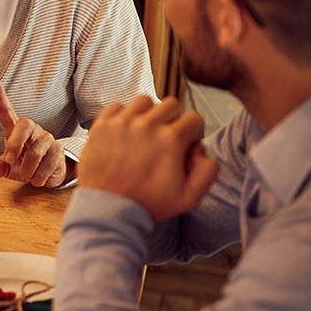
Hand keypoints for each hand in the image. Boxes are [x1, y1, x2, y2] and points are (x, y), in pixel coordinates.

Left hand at [0, 78, 65, 187]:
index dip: (0, 96)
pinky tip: (38, 179)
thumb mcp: (8, 169)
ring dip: (27, 169)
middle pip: (24, 125)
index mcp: (14, 130)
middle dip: (14, 145)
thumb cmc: (23, 166)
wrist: (46, 176)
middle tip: (9, 163)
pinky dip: (39, 176)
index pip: (6, 110)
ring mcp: (46, 137)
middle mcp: (31, 129)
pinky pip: (48, 163)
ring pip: (35, 151)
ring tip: (27, 177)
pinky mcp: (58, 149)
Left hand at [78, 95, 218, 220]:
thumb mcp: (189, 197)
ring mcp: (122, 123)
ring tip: (145, 132)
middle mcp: (146, 125)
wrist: (108, 209)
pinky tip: (125, 132)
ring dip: (148, 114)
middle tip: (166, 138)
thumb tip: (202, 151)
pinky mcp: (102, 126)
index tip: (184, 144)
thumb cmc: (147, 204)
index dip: (194, 132)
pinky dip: (123, 115)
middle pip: (171, 104)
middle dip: (173, 120)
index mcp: (170, 139)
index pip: (194, 118)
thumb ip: (208, 172)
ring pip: (144, 101)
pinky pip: (117, 106)